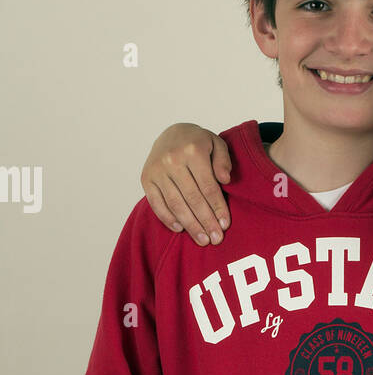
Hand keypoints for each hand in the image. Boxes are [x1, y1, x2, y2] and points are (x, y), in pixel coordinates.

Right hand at [140, 123, 232, 244]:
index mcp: (192, 150)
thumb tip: (225, 180)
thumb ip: (223, 160)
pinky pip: (157, 203)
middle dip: (205, 221)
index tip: (225, 225)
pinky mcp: (146, 178)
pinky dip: (168, 219)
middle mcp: (172, 160)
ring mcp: (157, 170)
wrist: (171, 133)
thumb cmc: (198, 142)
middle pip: (192, 198)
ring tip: (202, 240)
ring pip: (175, 204)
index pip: (208, 186)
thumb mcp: (216, 143)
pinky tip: (180, 229)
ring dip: (190, 225)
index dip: (217, 208)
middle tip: (216, 239)